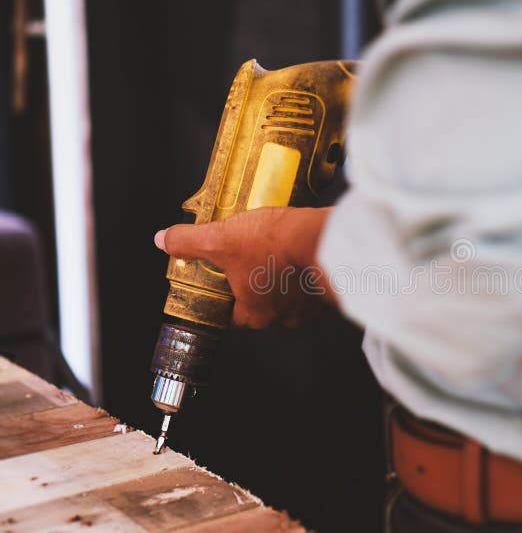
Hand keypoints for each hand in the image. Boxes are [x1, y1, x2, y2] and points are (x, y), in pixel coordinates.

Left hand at [154, 207, 332, 328]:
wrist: (322, 237)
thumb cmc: (277, 244)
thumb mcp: (220, 238)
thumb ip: (188, 241)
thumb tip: (164, 239)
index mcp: (253, 313)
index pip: (231, 316)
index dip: (225, 297)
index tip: (224, 282)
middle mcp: (282, 316)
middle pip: (260, 305)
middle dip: (255, 284)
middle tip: (251, 260)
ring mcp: (308, 306)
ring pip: (288, 296)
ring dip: (282, 279)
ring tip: (277, 252)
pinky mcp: (326, 291)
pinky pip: (310, 286)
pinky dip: (304, 273)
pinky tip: (299, 253)